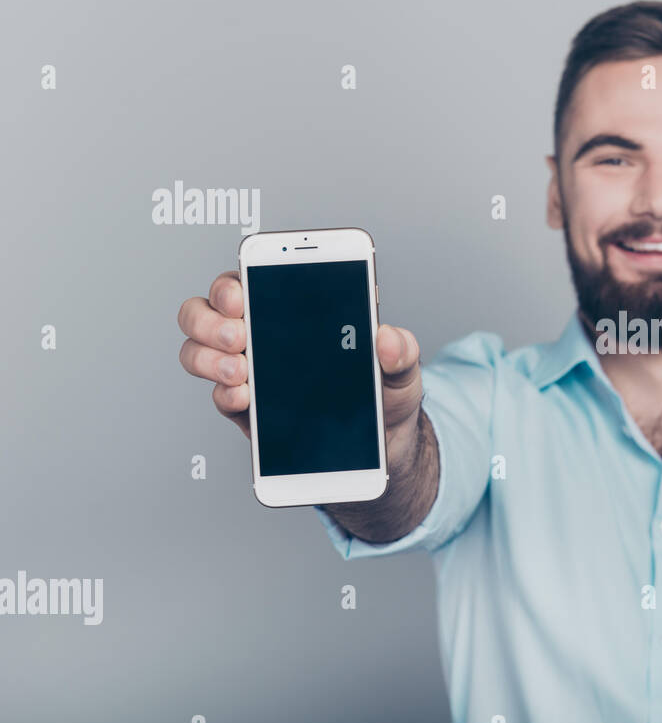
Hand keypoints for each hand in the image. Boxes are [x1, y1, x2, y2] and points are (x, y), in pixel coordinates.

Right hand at [177, 270, 426, 466]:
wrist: (384, 444)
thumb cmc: (386, 392)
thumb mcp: (402, 367)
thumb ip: (401, 349)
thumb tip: (385, 337)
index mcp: (295, 309)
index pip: (249, 279)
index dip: (234, 282)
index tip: (241, 295)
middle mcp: (262, 333)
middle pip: (205, 311)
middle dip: (210, 320)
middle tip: (238, 336)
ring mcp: (248, 371)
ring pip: (198, 351)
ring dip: (209, 358)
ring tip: (241, 371)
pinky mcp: (248, 409)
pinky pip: (220, 396)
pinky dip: (225, 395)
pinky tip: (244, 397)